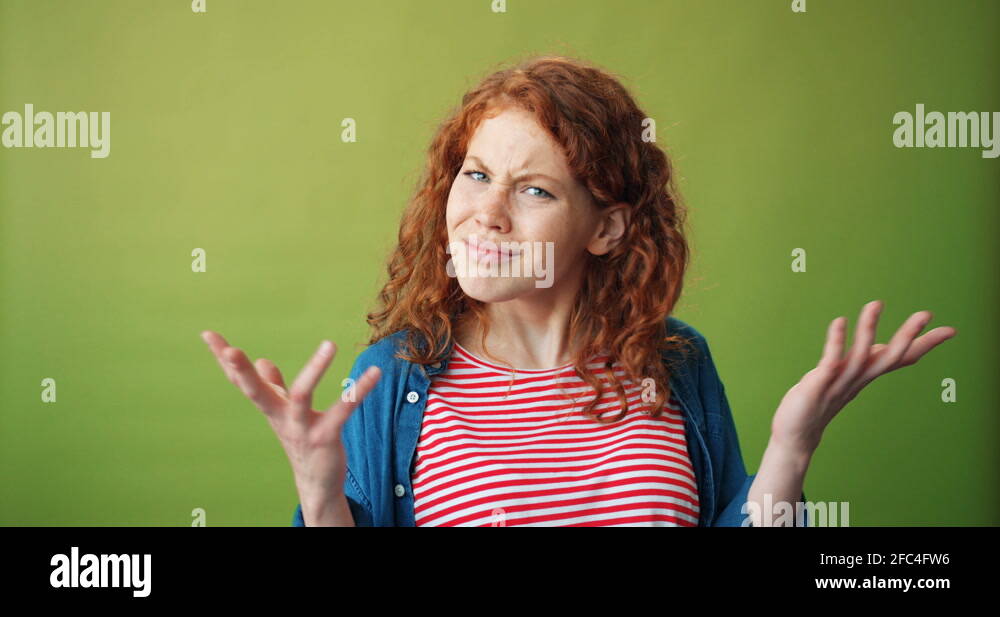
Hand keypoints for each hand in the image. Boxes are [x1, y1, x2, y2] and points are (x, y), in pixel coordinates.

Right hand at [199, 330, 380, 507]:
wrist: (316, 483)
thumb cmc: (301, 441)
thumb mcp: (285, 412)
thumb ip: (276, 386)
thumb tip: (264, 361)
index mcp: (270, 407)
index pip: (242, 381)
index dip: (224, 360)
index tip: (207, 334)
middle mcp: (281, 417)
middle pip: (256, 392)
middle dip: (241, 371)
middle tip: (230, 350)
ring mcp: (302, 428)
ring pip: (301, 396)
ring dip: (315, 369)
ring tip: (330, 343)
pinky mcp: (326, 436)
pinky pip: (343, 410)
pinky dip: (359, 391)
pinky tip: (375, 373)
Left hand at [769, 301, 956, 455]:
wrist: (795, 436)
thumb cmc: (818, 403)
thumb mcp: (845, 378)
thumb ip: (863, 362)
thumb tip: (881, 347)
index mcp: (864, 377)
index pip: (900, 358)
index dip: (924, 344)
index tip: (950, 330)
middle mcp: (857, 380)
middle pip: (890, 358)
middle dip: (908, 336)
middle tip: (926, 313)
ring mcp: (838, 384)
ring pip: (860, 356)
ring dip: (868, 329)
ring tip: (875, 303)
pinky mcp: (817, 386)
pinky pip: (829, 362)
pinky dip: (836, 342)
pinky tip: (839, 321)